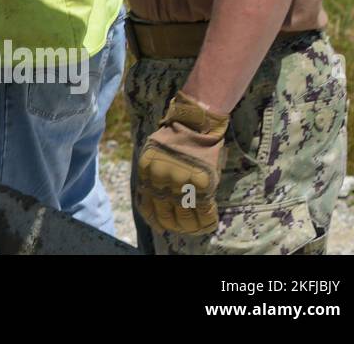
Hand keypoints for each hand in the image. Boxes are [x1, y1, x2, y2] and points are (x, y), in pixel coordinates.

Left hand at [136, 90, 228, 235]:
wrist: (195, 124)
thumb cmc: (175, 138)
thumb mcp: (154, 154)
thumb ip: (153, 176)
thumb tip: (155, 201)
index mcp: (146, 169)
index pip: (147, 203)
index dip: (154, 218)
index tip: (159, 227)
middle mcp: (161, 177)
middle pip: (164, 212)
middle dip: (172, 224)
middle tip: (178, 228)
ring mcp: (181, 181)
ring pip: (183, 215)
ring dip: (188, 226)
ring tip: (192, 229)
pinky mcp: (201, 183)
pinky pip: (202, 210)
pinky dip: (204, 221)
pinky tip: (207, 225)